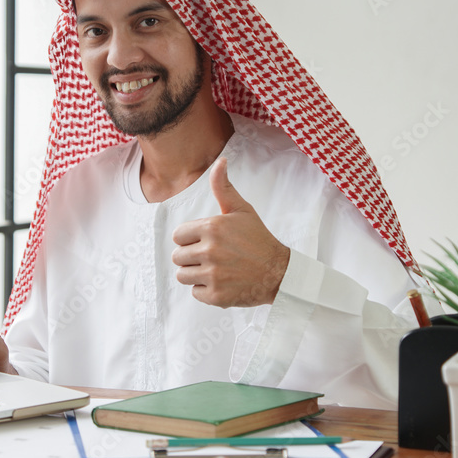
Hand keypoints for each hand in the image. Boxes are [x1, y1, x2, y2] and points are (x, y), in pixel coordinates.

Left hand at [171, 157, 290, 306]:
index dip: (190, 239)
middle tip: (212, 257)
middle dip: (191, 257)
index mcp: (212, 228)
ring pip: (182, 275)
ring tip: (215, 269)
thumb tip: (220, 161)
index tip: (206, 241)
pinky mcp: (216, 296)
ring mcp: (213, 275)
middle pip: (178, 256)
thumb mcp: (242, 210)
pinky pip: (195, 292)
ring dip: (195, 274)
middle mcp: (210, 251)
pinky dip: (205, 290)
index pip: (178, 236)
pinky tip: (222, 282)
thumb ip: (223, 187)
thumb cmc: (258, 239)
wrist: (279, 273)